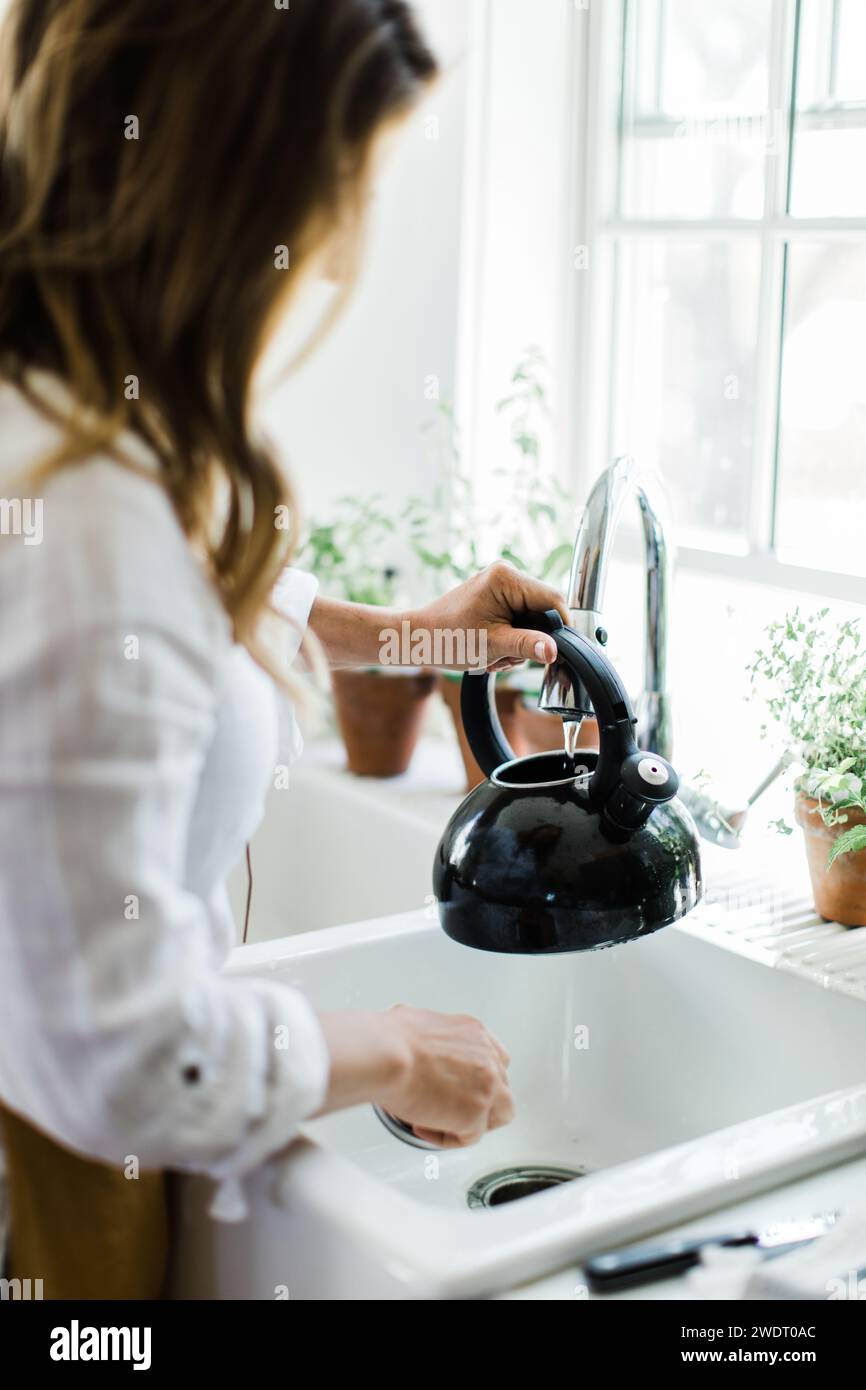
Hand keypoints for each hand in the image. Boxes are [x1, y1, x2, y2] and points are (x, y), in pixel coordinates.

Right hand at [316, 1005, 514, 1147]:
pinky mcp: (476, 1113)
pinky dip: (446, 1137)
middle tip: (450, 1108)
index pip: (495, 1060)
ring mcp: (487, 1085)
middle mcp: (487, 1056)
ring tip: (442, 1122)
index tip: (459, 1087)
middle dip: (478, 1102)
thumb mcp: (415, 1020)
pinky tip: (423, 1126)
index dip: (478, 1079)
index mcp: (474, 1033)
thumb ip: (427, 1036)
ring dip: (472, 1122)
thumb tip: (413, 1042)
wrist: (385, 1054)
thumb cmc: (389, 1038)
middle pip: (502, 1088)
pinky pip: (469, 1137)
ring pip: (499, 1115)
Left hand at [411, 561, 569, 671]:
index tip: (558, 653)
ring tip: (495, 655)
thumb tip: (555, 651)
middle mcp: (507, 575)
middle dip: (531, 639)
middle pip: (544, 611)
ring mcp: (502, 586)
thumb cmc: (448, 638)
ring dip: (520, 643)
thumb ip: (526, 645)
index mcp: (507, 578)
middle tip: (508, 657)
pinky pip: (519, 620)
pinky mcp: (497, 598)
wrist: (419, 638)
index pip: (554, 599)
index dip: (560, 628)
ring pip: (533, 620)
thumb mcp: (492, 644)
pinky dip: (511, 639)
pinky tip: (493, 649)